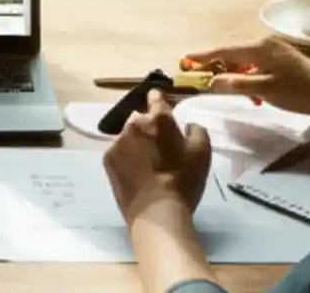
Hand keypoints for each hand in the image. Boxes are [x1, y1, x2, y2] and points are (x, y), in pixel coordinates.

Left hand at [103, 89, 211, 223]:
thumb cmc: (183, 180)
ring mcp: (117, 141)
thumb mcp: (202, 152)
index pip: (156, 97)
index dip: (160, 100)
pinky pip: (118, 151)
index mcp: (158, 119)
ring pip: (128, 134)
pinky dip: (126, 156)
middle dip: (149, 126)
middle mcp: (134, 124)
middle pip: (141, 118)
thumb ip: (196, 130)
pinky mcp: (107, 158)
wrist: (156, 211)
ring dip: (136, 141)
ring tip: (146, 161)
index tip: (162, 107)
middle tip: (159, 145)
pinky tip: (135, 171)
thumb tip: (187, 125)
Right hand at [185, 37, 309, 122]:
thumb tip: (211, 82)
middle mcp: (265, 43)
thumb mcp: (264, 90)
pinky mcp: (283, 60)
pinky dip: (246, 74)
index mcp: (259, 47)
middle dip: (216, 65)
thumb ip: (235, 84)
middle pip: (232, 53)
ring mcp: (275, 51)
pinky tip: (247, 89)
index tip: (186, 59)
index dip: (203, 56)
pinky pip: (256, 64)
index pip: (224, 50)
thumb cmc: (300, 92)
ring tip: (223, 87)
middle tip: (200, 77)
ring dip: (233, 72)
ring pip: (244, 59)